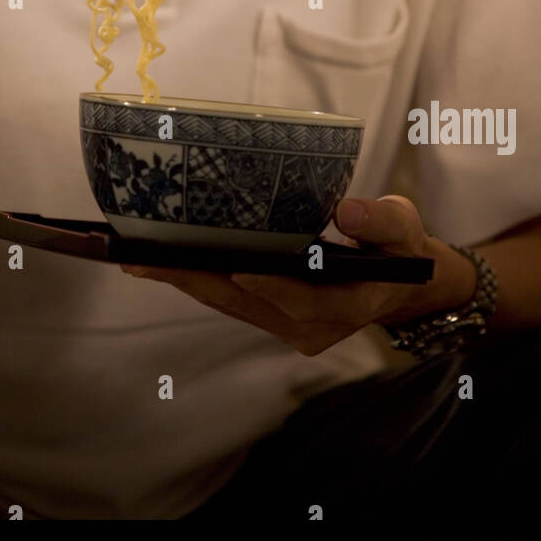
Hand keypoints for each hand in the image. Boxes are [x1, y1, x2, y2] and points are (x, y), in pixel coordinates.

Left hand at [120, 195, 471, 357]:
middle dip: (195, 279)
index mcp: (347, 307)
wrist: (401, 283)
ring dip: (183, 280)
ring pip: (228, 304)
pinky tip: (162, 260)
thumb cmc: (401, 247)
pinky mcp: (270, 318)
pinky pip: (227, 300)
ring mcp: (287, 327)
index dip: (271, 286)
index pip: (304, 302)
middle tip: (144, 258)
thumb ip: (382, 221)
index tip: (238, 267)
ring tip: (136, 257)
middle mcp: (311, 327)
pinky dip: (195, 279)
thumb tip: (348, 212)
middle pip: (245, 303)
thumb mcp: (405, 228)